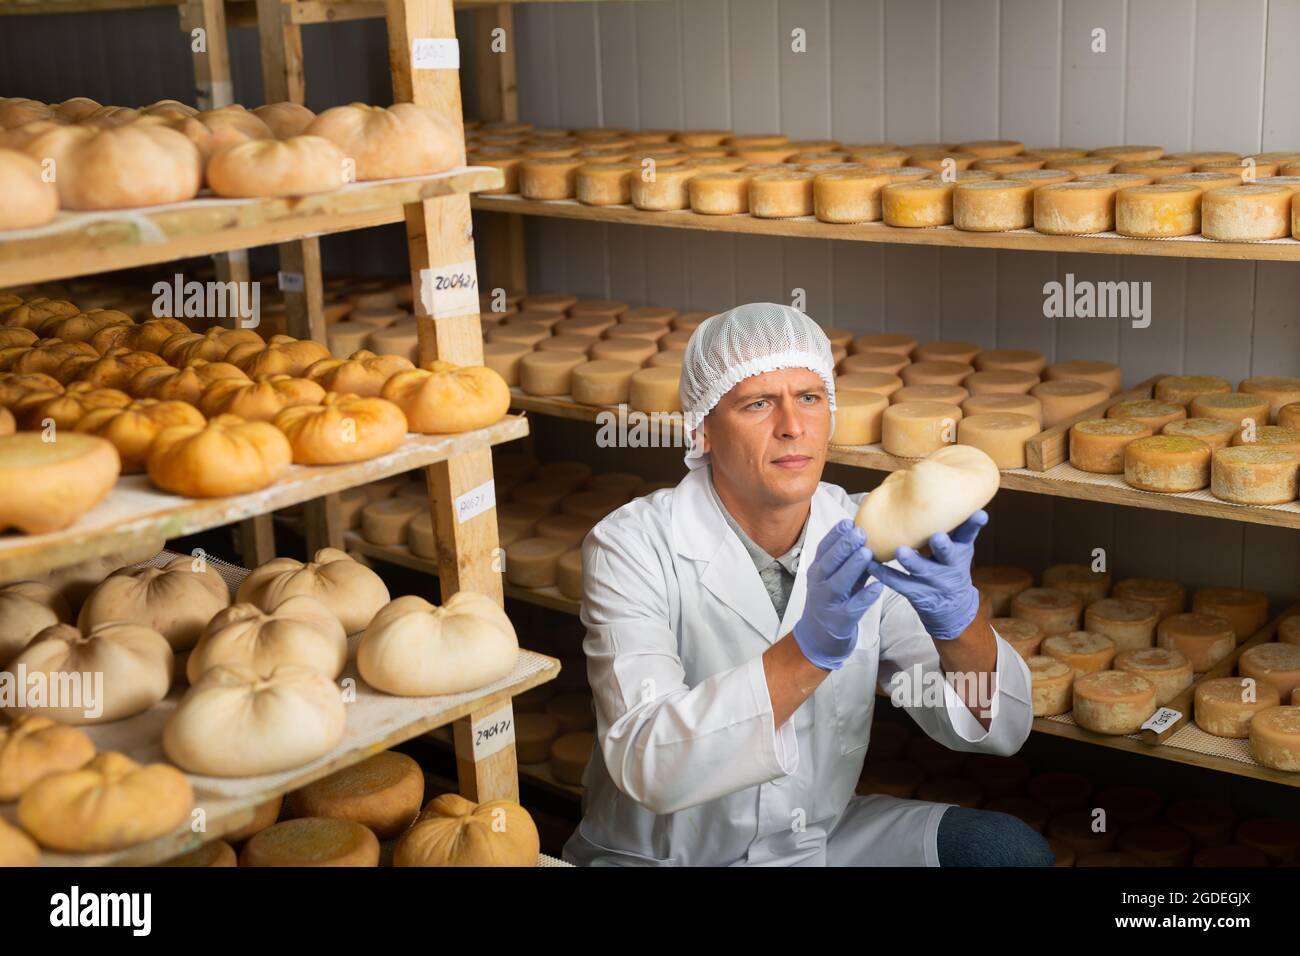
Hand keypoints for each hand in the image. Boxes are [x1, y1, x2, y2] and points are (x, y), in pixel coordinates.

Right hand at [793, 519, 883, 669]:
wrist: (818, 638)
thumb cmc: (831, 602)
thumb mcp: (836, 579)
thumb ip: (849, 562)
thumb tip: (867, 538)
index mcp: (817, 571)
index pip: (823, 550)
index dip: (835, 535)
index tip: (849, 522)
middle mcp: (819, 585)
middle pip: (829, 563)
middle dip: (844, 547)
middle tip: (860, 533)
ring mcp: (828, 603)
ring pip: (838, 583)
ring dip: (852, 567)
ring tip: (867, 553)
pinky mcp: (840, 620)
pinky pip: (853, 607)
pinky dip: (865, 597)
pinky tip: (877, 588)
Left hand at [865, 510, 987, 639]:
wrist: (953, 607)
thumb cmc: (952, 566)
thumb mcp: (960, 548)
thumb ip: (955, 525)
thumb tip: (945, 490)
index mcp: (961, 550)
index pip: (969, 534)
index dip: (974, 524)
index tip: (979, 514)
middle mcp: (949, 566)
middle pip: (948, 554)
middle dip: (943, 546)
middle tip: (937, 537)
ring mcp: (933, 581)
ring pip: (921, 570)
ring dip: (911, 560)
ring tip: (901, 551)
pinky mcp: (917, 593)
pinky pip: (899, 583)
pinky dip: (884, 574)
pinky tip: (871, 565)